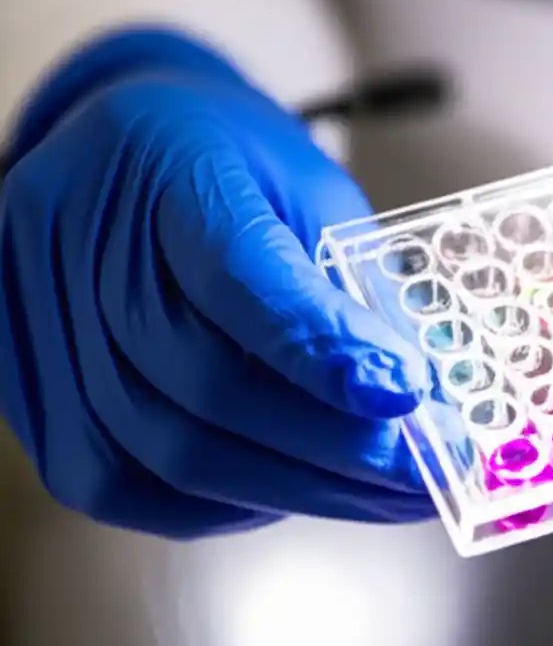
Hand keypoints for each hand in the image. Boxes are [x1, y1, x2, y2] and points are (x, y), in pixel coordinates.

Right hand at [0, 28, 436, 537]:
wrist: (131, 142)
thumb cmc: (240, 167)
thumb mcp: (316, 198)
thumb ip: (357, 295)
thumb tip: (420, 408)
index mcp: (170, 162)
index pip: (239, 276)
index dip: (324, 352)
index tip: (410, 401)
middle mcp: (75, 233)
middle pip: (204, 384)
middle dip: (332, 450)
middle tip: (419, 481)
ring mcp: (27, 306)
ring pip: (159, 449)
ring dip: (288, 492)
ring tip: (374, 496)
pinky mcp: (11, 371)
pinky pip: (106, 478)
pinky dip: (209, 504)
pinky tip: (281, 494)